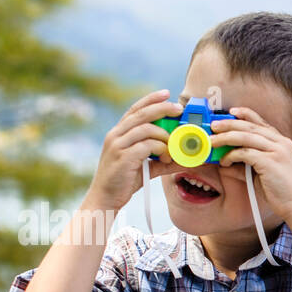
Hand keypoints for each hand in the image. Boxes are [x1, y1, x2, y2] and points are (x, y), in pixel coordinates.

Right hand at [86, 89, 182, 210]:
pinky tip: (166, 159)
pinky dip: (160, 149)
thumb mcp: (146, 167)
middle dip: (162, 108)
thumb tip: (185, 159)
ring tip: (172, 148)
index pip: (135, 109)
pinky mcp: (123, 157)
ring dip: (164, 136)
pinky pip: (146, 145)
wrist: (105, 198)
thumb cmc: (124, 181)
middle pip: (142, 114)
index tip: (166, 93)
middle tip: (179, 109)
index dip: (151, 99)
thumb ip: (163, 160)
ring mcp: (118, 145)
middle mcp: (116, 135)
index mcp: (119, 133)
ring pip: (146, 129)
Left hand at [211, 107, 291, 220]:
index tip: (230, 112)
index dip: (245, 114)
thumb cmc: (282, 192)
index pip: (261, 122)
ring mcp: (277, 151)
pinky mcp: (270, 162)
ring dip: (225, 138)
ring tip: (212, 141)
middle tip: (213, 127)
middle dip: (229, 124)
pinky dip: (231, 155)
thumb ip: (245, 165)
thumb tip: (225, 162)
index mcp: (282, 143)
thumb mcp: (263, 173)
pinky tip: (224, 161)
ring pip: (245, 136)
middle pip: (250, 126)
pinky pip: (245, 153)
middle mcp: (281, 143)